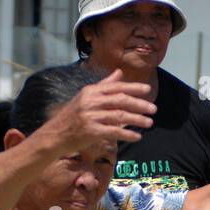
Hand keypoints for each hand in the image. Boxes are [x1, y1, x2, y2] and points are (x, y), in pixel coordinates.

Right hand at [40, 69, 155, 155]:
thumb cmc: (72, 116)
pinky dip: (127, 134)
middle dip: (139, 104)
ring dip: (137, 120)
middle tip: (153, 108)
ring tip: (149, 123)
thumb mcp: (86, 97)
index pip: (116, 87)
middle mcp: (90, 102)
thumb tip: (119, 72)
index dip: (133, 88)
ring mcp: (90, 116)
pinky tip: (137, 136)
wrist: (55, 135)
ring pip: (119, 116)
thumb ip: (104, 85)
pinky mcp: (91, 131)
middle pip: (120, 100)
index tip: (147, 90)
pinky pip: (114, 131)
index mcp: (90, 91)